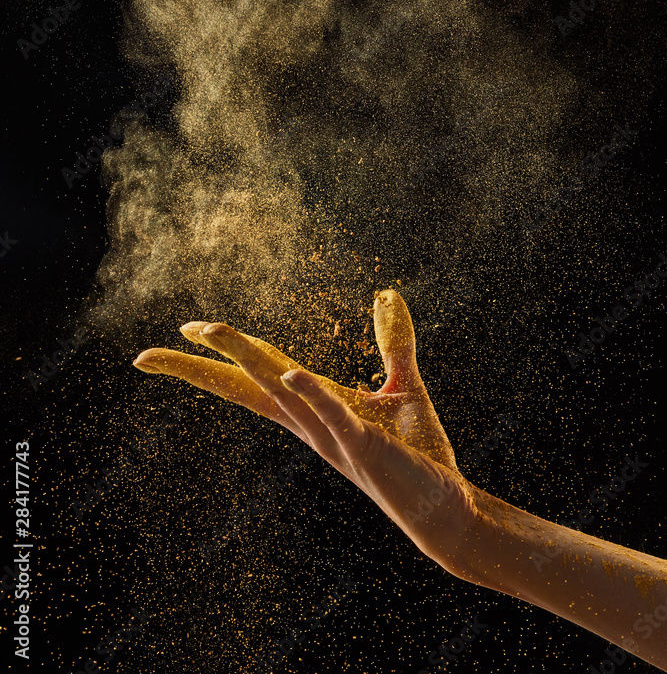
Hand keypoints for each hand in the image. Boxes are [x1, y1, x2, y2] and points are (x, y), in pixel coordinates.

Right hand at [132, 289, 477, 574]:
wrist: (446, 509)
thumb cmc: (418, 452)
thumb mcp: (401, 386)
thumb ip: (392, 340)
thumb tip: (387, 293)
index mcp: (313, 409)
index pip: (258, 374)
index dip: (221, 353)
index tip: (186, 329)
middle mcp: (310, 425)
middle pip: (246, 387)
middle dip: (200, 367)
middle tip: (149, 354)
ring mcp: (332, 437)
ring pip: (279, 394)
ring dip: (248, 361)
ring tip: (212, 330)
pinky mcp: (363, 446)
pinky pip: (333, 417)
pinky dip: (312, 395)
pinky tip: (292, 374)